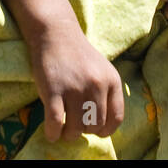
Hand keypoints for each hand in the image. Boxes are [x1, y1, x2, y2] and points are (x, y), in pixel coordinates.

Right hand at [27, 22, 123, 143]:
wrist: (56, 33)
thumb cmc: (78, 55)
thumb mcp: (102, 70)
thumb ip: (105, 93)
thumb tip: (102, 127)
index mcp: (112, 81)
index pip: (115, 119)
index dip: (104, 130)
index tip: (94, 129)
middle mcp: (96, 85)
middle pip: (95, 125)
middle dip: (84, 130)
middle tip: (74, 125)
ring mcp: (75, 87)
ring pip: (76, 128)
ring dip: (69, 135)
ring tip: (63, 131)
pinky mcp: (53, 89)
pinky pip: (56, 122)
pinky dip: (53, 133)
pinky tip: (51, 134)